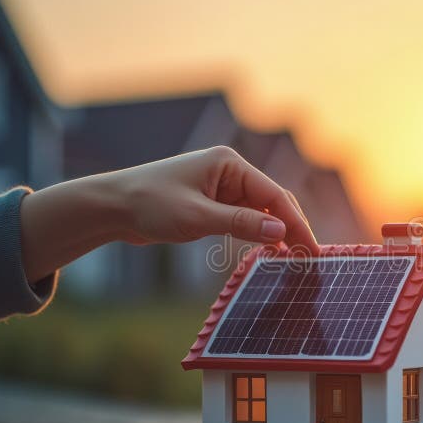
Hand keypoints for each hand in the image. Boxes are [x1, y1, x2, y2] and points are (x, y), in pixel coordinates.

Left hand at [20, 147, 318, 282]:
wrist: (112, 207)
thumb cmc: (150, 204)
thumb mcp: (199, 217)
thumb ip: (242, 223)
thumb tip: (281, 231)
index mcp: (230, 164)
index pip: (274, 194)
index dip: (296, 223)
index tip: (311, 249)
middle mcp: (230, 172)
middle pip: (272, 200)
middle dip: (291, 227)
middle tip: (308, 258)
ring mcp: (221, 187)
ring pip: (260, 211)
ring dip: (275, 232)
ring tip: (293, 258)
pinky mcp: (212, 203)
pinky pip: (244, 218)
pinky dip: (257, 233)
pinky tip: (268, 251)